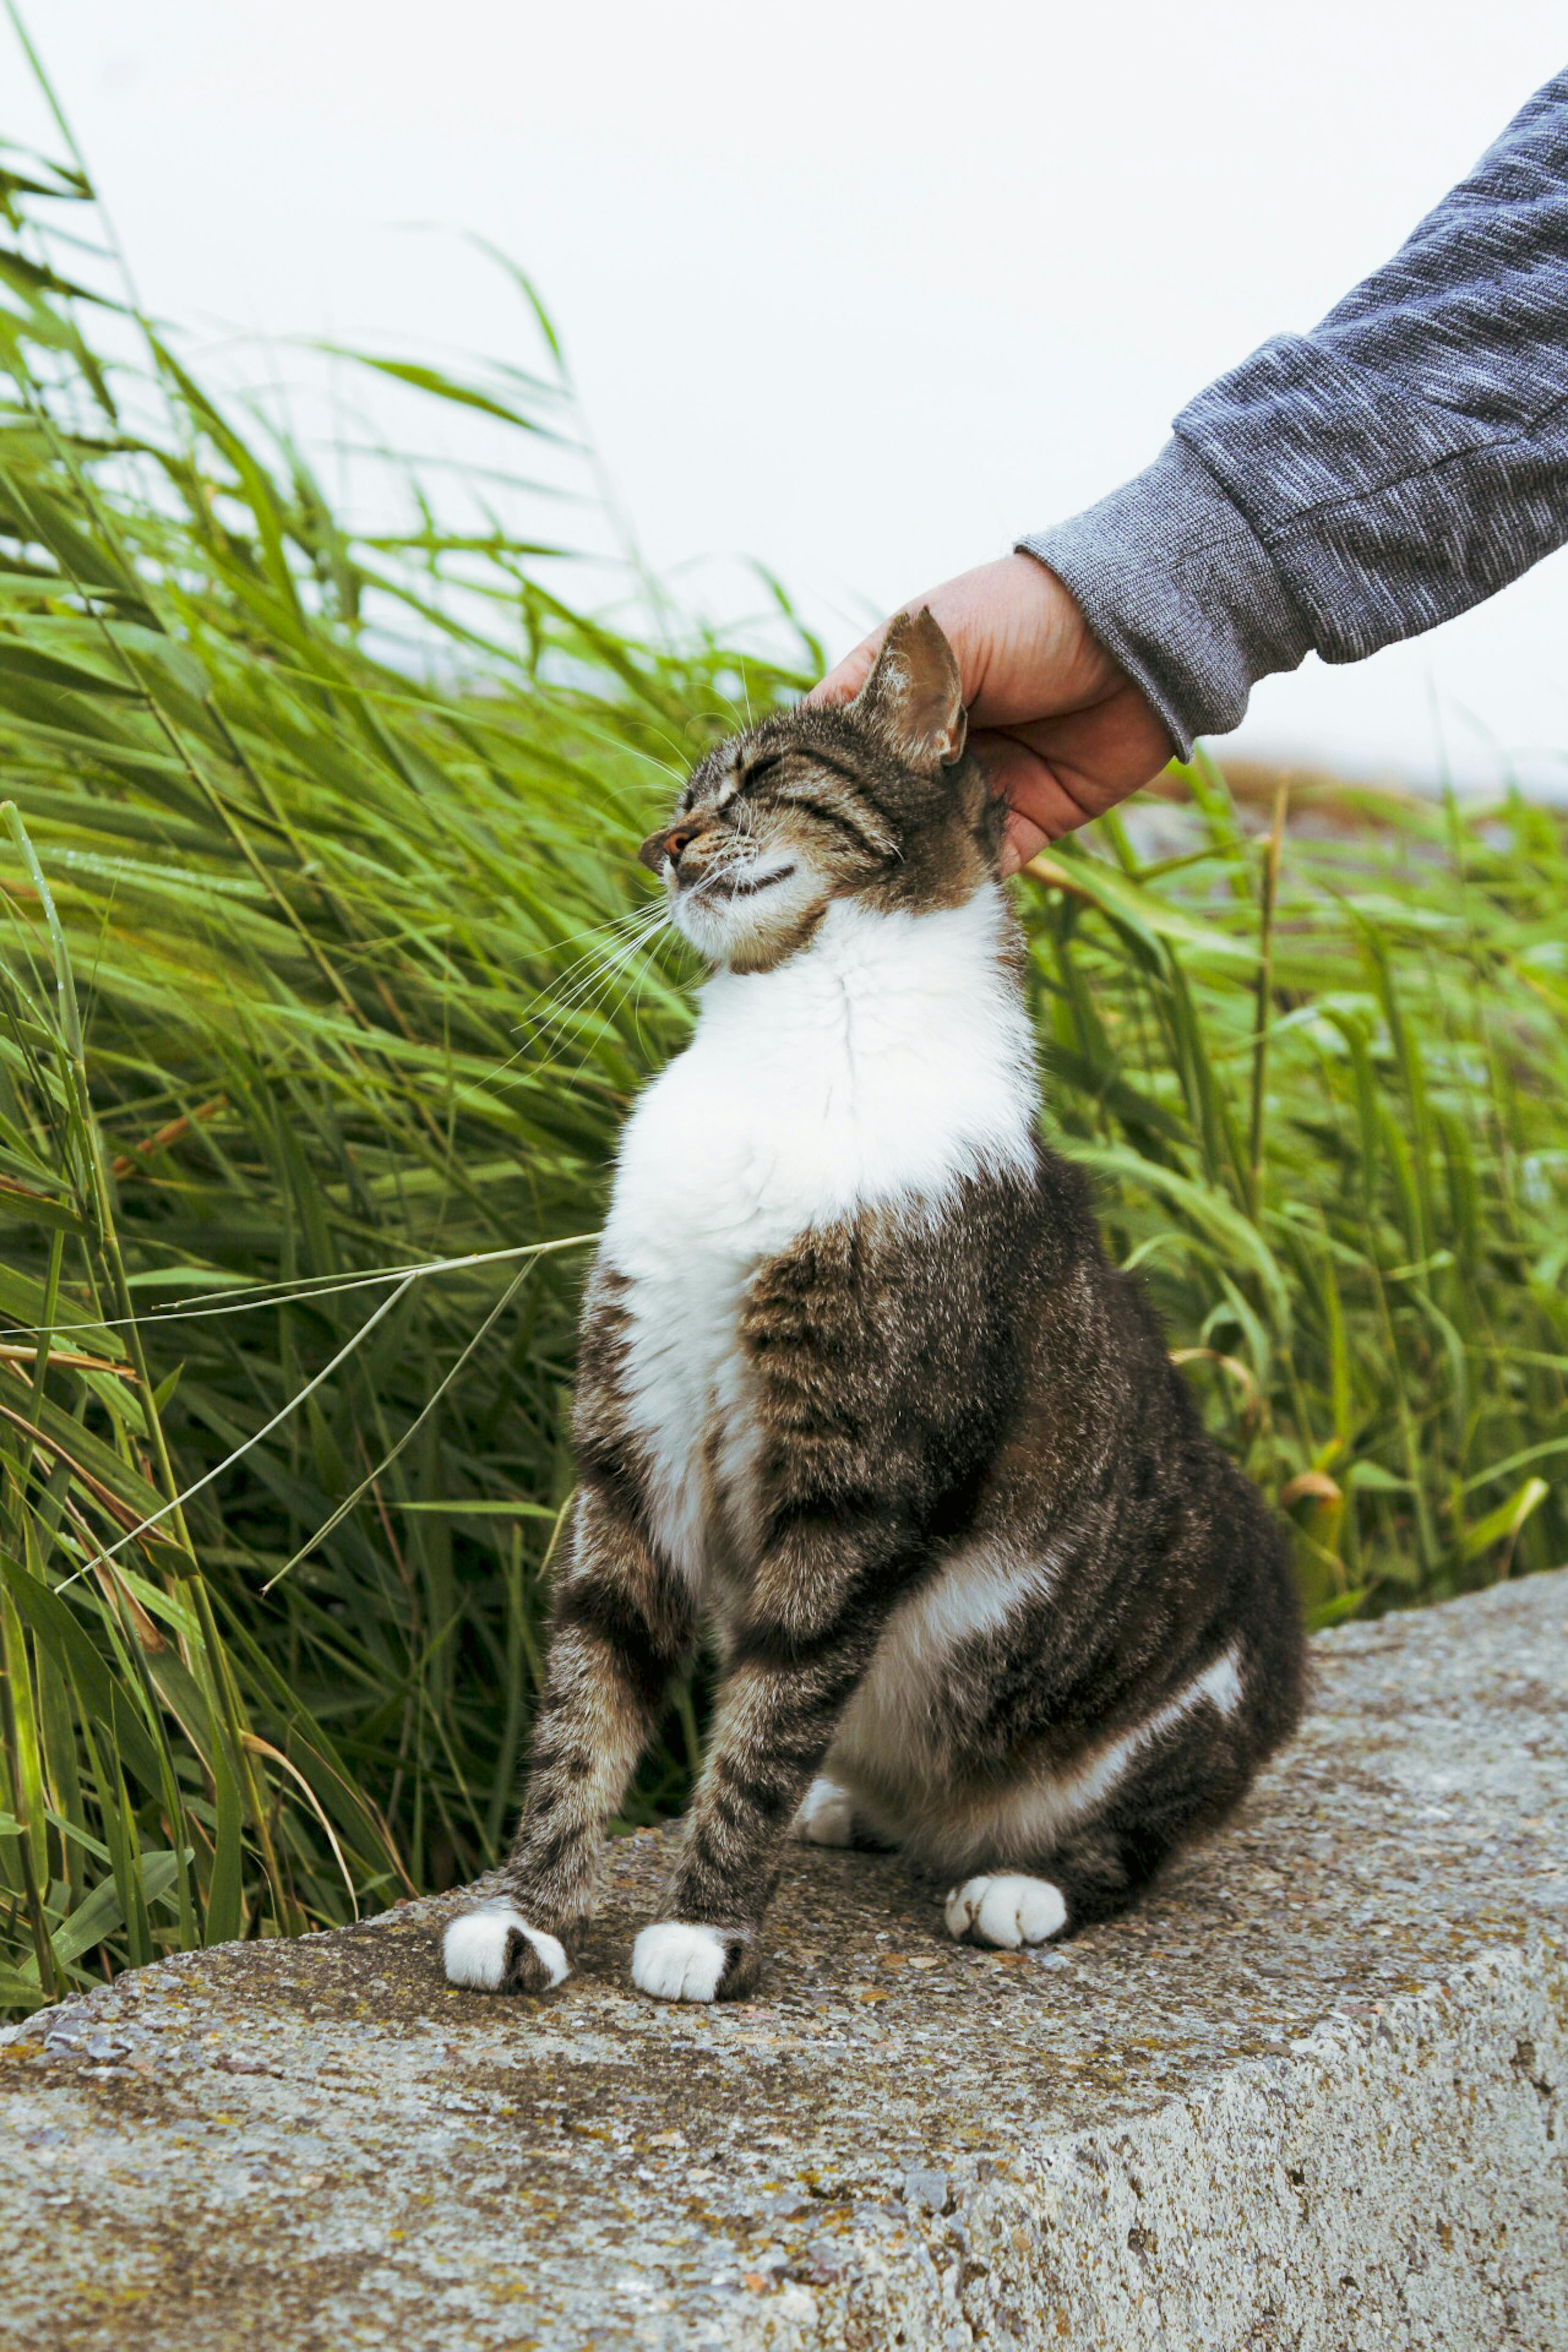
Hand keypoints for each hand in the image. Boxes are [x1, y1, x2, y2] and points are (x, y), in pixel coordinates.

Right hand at [808, 554, 1173, 873]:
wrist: (1141, 637)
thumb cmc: (1034, 613)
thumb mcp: (943, 632)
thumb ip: (883, 687)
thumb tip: (823, 745)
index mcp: (899, 696)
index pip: (833, 746)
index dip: (803, 780)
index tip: (773, 816)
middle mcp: (928, 750)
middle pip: (872, 808)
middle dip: (849, 839)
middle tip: (812, 873)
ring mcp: (974, 791)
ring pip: (920, 846)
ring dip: (899, 870)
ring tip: (860, 898)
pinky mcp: (1024, 826)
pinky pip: (980, 870)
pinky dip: (957, 887)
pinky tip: (925, 902)